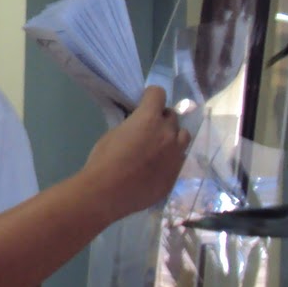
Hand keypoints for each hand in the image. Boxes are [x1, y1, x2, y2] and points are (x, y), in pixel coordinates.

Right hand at [82, 86, 190, 220]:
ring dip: (173, 136)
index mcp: (149, 119)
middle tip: (149, 128)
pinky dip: (170, 158)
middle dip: (161, 118)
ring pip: (183, 136)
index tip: (144, 102)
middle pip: (173, 116)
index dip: (150, 96)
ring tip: (159, 146)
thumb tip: (139, 127)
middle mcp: (168, 133)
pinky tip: (156, 167)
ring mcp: (175, 155)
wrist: (107, 193)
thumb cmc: (103, 160)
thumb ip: (132, 125)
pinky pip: (179, 159)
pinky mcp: (175, 174)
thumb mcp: (114, 133)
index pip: (158, 93)